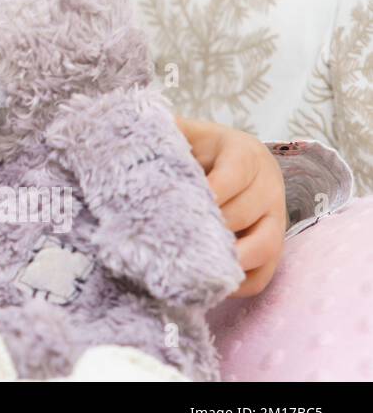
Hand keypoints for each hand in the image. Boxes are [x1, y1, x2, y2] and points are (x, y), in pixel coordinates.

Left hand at [176, 115, 286, 297]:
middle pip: (244, 214)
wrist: (231, 159)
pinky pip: (266, 274)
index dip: (207, 194)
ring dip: (230, 261)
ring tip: (193, 269)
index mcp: (244, 154)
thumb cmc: (201, 147)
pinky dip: (240, 284)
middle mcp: (268, 186)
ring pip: (266, 247)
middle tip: (171, 241)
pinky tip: (208, 284)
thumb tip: (137, 128)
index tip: (174, 208)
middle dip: (209, 229)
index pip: (232, 177)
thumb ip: (167, 130)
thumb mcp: (187, 132)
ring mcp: (276, 218)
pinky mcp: (275, 245)